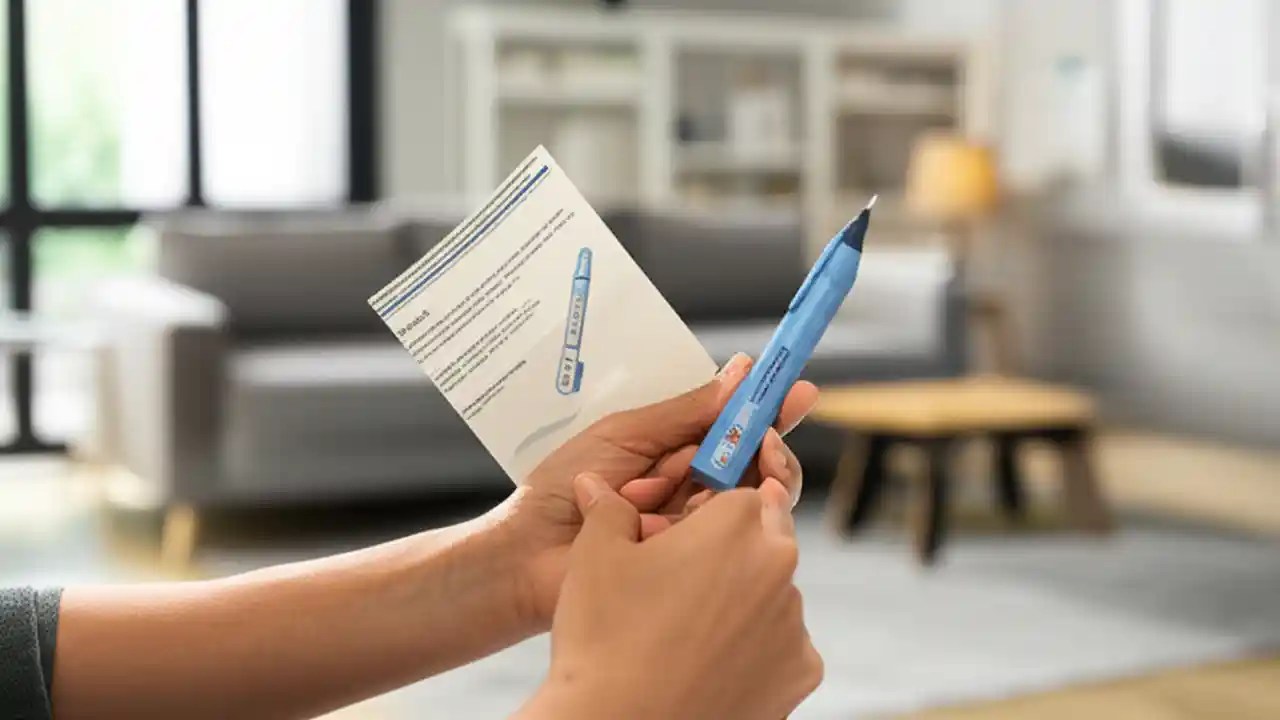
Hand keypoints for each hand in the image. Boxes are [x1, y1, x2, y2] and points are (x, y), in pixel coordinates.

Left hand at [501, 353, 818, 625]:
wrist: (526, 554)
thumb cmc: (561, 489)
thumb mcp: (624, 434)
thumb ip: (684, 412)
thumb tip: (739, 375)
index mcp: (679, 453)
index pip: (739, 429)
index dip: (771, 410)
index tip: (797, 388)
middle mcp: (696, 490)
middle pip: (760, 467)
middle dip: (767, 447)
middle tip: (766, 437)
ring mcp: (696, 530)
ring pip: (750, 502)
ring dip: (716, 484)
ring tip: (671, 480)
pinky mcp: (692, 567)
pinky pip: (720, 537)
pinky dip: (684, 518)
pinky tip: (645, 516)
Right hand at [516, 474, 822, 719]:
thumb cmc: (604, 636)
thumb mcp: (594, 556)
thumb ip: (608, 509)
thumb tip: (594, 483)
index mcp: (737, 522)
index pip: (740, 494)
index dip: (708, 513)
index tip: (680, 537)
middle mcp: (779, 565)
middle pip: (766, 539)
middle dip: (733, 551)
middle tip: (682, 582)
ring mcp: (795, 623)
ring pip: (773, 593)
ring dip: (744, 600)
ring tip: (688, 631)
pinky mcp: (802, 672)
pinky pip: (783, 645)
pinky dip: (756, 650)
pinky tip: (711, 663)